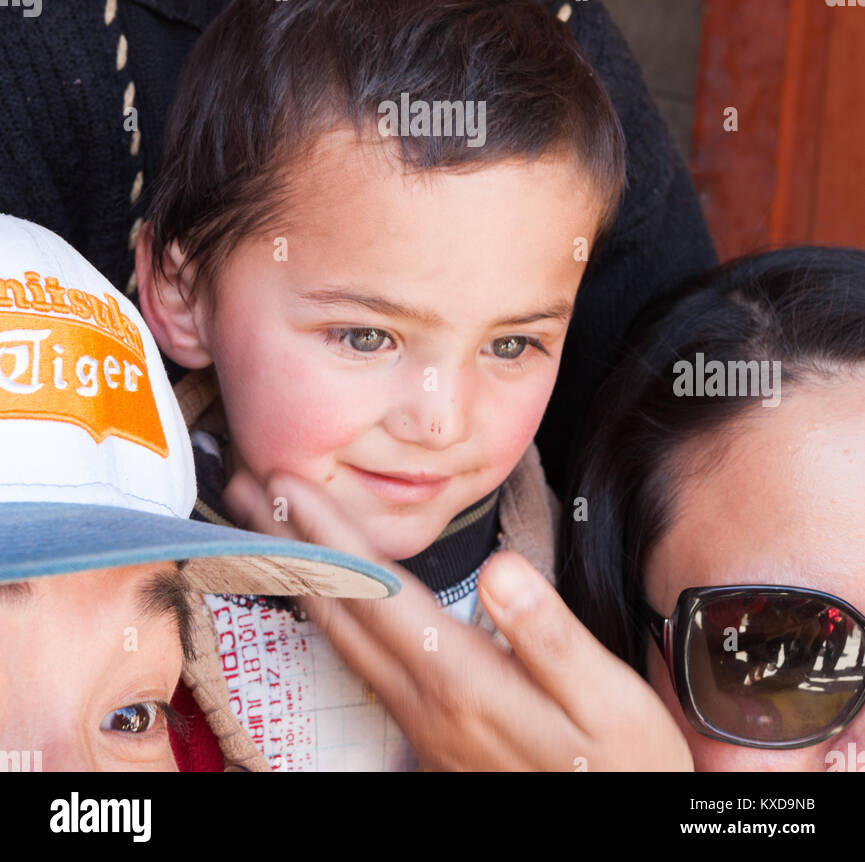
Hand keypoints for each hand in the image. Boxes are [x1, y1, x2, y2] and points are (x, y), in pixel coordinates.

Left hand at [224, 469, 692, 772]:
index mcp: (465, 683)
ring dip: (303, 578)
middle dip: (291, 544)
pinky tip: (329, 601)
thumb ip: (548, 633)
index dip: (329, 534)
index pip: (377, 593)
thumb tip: (498, 571)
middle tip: (249, 491)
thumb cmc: (621, 766)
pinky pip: (362, 665)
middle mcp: (429, 704)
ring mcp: (423, 724)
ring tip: (272, 531)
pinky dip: (332, 617)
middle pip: (340, 611)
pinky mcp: (430, 736)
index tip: (287, 487)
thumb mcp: (606, 697)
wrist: (617, 830)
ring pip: (342, 641)